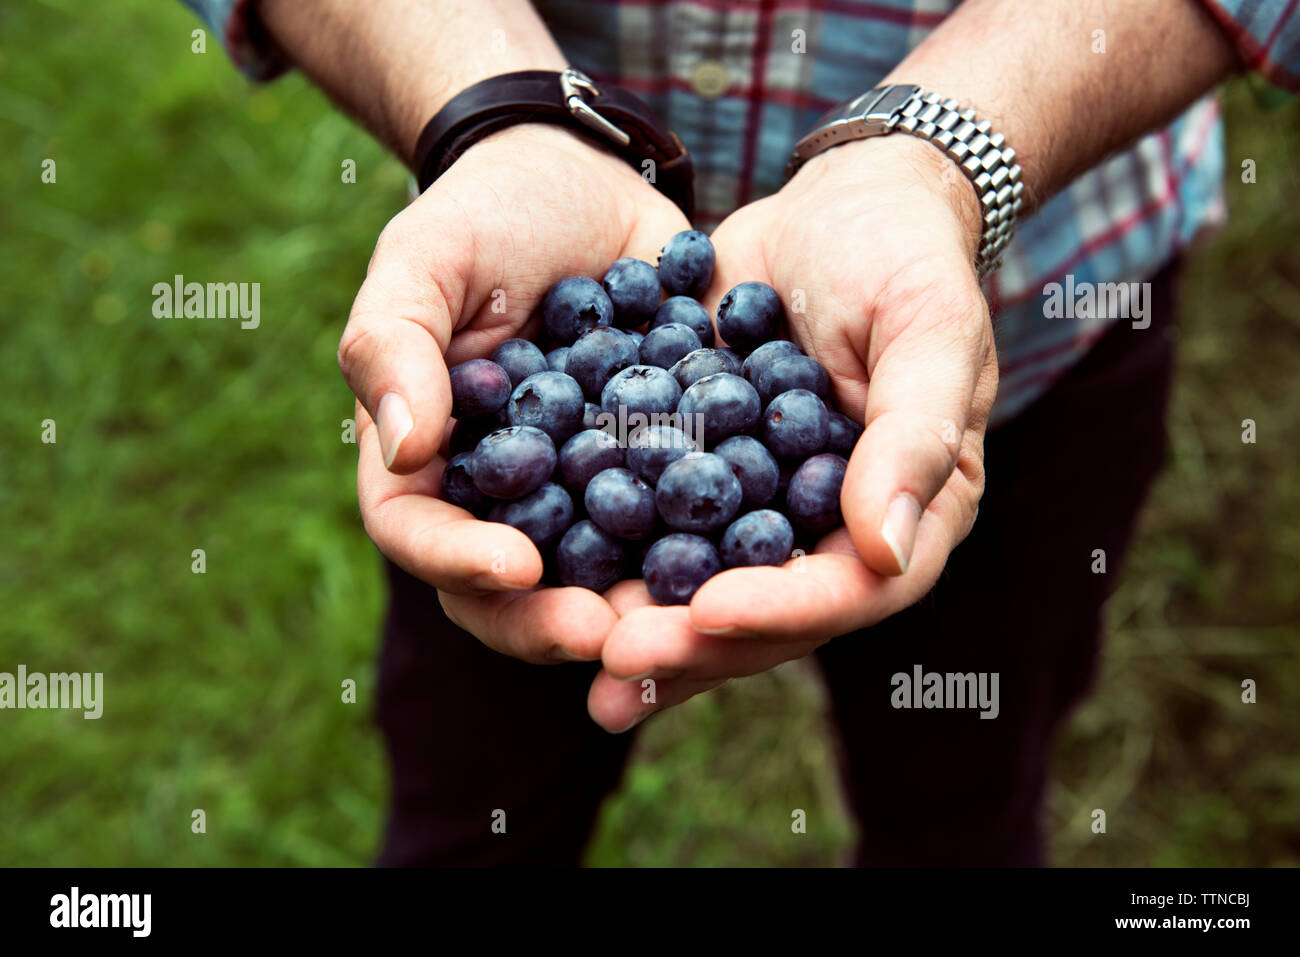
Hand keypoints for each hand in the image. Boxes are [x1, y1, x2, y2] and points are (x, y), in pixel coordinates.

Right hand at [341, 124, 691, 662]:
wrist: (583, 180)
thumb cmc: (482, 214)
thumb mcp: (423, 260)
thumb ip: (393, 347)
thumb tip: (404, 450)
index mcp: (432, 461)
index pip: (422, 535)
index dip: (460, 564)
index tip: (518, 566)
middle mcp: (507, 494)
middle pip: (512, 589)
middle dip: (557, 620)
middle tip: (614, 632)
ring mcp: (586, 490)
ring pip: (603, 575)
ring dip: (641, 608)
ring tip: (690, 620)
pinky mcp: (659, 468)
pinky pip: (683, 520)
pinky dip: (716, 546)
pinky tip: (761, 558)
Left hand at [587, 134, 997, 730]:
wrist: (840, 202)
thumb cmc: (905, 255)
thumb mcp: (930, 330)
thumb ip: (914, 436)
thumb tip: (886, 554)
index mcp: (910, 512)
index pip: (851, 588)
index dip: (784, 609)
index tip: (711, 612)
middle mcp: (832, 529)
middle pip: (767, 609)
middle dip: (692, 639)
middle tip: (617, 660)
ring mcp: (763, 505)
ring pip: (702, 582)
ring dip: (640, 620)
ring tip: (573, 650)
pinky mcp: (701, 471)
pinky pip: (655, 521)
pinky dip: (606, 546)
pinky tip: (542, 569)